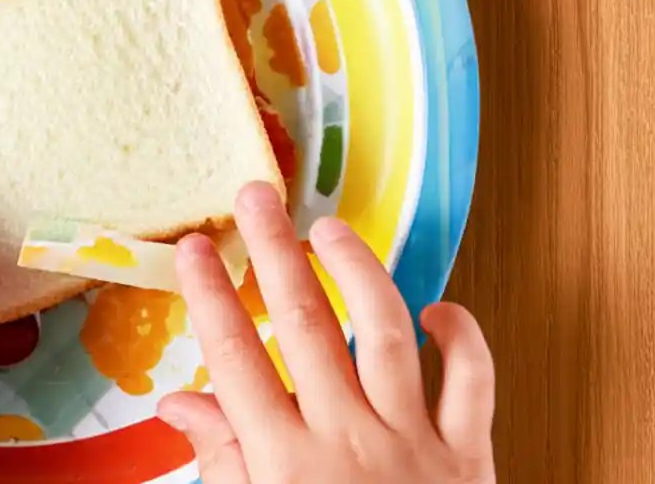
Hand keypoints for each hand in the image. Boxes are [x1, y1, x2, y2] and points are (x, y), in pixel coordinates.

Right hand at [159, 183, 494, 482]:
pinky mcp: (468, 454)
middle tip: (255, 197)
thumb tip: (180, 406)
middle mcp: (347, 439)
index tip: (190, 249)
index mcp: (285, 462)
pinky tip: (438, 309)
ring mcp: (412, 441)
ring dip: (355, 270)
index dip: (209, 296)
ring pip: (385, 330)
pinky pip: (473, 381)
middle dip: (272, 250)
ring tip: (329, 230)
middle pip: (303, 323)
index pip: (236, 358)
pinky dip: (463, 338)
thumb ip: (222, 463)